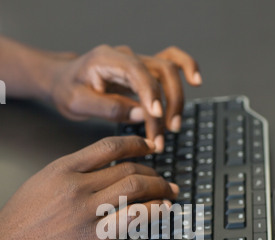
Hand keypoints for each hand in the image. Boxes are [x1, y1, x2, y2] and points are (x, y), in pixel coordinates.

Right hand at [0, 136, 178, 239]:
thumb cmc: (19, 222)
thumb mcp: (41, 185)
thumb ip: (70, 176)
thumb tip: (98, 174)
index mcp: (63, 169)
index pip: (109, 147)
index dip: (136, 144)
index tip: (149, 147)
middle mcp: (77, 185)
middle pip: (128, 169)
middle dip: (154, 173)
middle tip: (165, 180)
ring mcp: (85, 210)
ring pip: (134, 189)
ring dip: (159, 189)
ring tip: (170, 194)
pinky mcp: (92, 236)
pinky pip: (131, 218)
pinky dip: (152, 211)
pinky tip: (163, 210)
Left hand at [50, 45, 201, 151]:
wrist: (63, 80)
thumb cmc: (68, 89)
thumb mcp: (78, 102)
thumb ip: (109, 107)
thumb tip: (141, 114)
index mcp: (107, 60)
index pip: (138, 72)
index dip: (151, 94)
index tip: (157, 117)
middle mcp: (126, 57)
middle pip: (161, 71)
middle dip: (168, 103)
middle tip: (165, 133)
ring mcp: (137, 62)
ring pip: (168, 72)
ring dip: (176, 100)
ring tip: (173, 128)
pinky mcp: (143, 71)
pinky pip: (170, 62)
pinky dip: (185, 68)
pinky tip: (196, 81)